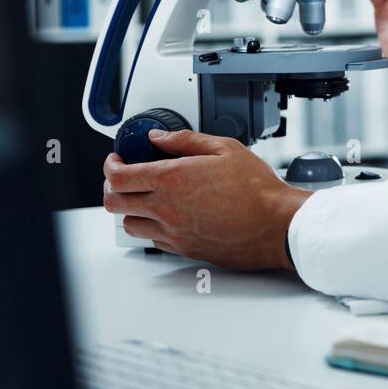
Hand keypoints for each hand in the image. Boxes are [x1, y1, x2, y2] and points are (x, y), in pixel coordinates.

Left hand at [102, 130, 309, 270]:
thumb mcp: (224, 148)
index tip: (118, 160)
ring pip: (130, 225)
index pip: (118, 177)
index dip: (111, 165)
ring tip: (147, 198)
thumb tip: (159, 138)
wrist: (276, 225)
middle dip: (114, 187)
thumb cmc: (257, 190)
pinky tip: (169, 216)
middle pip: (114, 203)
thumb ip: (185, 140)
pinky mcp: (185, 250)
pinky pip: (154, 240)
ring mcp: (173, 233)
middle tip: (126, 178)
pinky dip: (153, 227)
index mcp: (172, 180)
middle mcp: (166, 209)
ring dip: (132, 209)